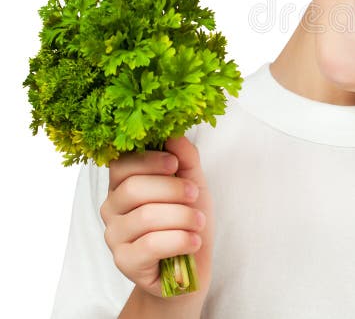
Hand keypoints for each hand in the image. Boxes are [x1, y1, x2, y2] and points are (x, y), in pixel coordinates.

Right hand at [100, 136, 214, 299]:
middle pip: (134, 188)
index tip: (174, 164)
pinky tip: (193, 241)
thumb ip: (185, 157)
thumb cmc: (187, 218)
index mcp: (123, 184)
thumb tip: (174, 134)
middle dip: (172, 189)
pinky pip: (151, 244)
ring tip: (199, 222)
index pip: (121, 163)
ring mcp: (115, 236)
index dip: (149, 159)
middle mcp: (112, 208)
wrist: (191, 265)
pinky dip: (180, 240)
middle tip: (194, 195)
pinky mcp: (125, 262)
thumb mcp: (192, 182)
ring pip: (146, 217)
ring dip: (183, 217)